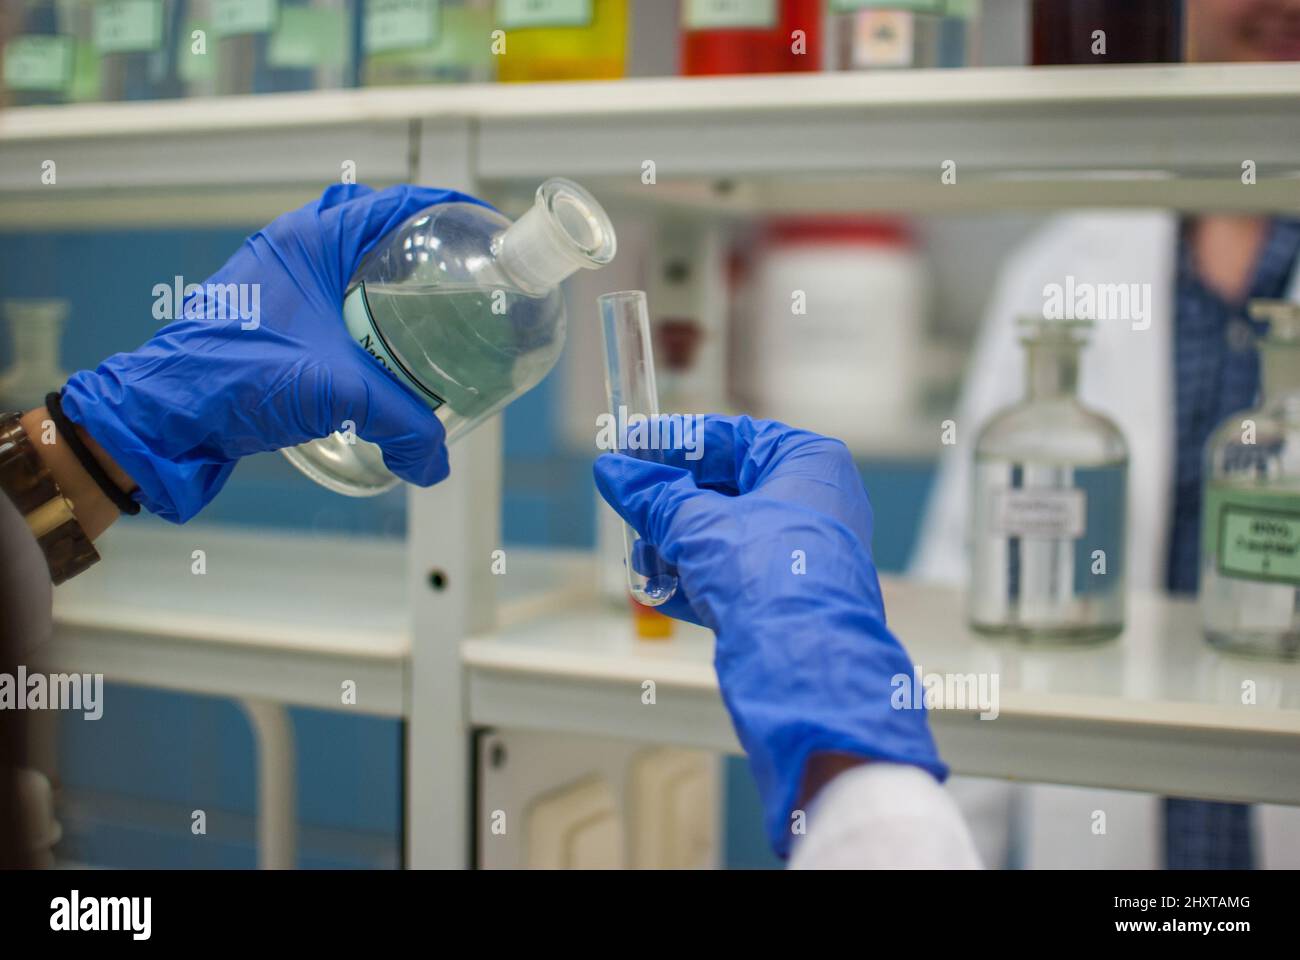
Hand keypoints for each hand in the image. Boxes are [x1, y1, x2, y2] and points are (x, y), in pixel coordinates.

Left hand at [61, 184, 484, 522]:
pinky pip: (333, 302)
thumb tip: (437, 461)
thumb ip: (400, 424)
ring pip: (355, 268)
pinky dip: (365, 317)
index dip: (448, 210)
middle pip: (380, 231)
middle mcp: (295, 248)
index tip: (487, 232)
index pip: (396, 203)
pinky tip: (387, 356)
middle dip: (425, 250)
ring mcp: (279, 282)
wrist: (161, 416)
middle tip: (466, 281)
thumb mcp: (333, 391)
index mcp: (311, 238)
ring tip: (436, 319)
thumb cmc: (233, 377)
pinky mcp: (272, 318)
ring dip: (392, 286)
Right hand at [593, 415, 945, 856]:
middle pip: (727, 490)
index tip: (631, 447)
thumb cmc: (769, 572)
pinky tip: (662, 591)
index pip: (731, 438)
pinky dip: (701, 580)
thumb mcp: (697, 524)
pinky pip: (739, 576)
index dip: (675, 443)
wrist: (804, 658)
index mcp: (808, 462)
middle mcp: (817, 501)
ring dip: (679, 548)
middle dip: (672, 507)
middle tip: (629, 507)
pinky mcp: (795, 596)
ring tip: (644, 559)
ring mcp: (809, 552)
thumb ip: (653, 496)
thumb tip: (613, 472)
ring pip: (729, 537)